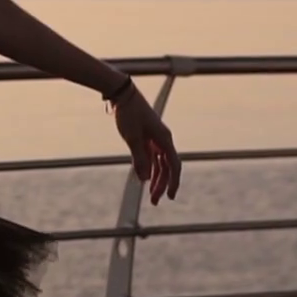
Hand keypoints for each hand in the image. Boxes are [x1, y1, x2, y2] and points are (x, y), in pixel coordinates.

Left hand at [111, 83, 180, 204]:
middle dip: (161, 185)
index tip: (170, 196)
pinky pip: (150, 157)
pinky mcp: (146, 137)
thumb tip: (145, 179)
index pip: (174, 165)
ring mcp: (155, 139)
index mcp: (164, 139)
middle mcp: (163, 140)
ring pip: (158, 164)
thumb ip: (139, 159)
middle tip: (154, 201)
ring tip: (149, 194)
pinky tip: (143, 178)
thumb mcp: (132, 138)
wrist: (122, 94)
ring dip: (154, 178)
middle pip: (166, 167)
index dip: (173, 182)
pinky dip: (147, 168)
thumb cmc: (129, 114)